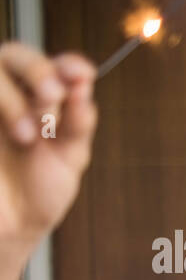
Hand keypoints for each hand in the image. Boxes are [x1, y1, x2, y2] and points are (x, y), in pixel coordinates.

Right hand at [0, 45, 96, 244]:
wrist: (12, 225)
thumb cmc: (40, 188)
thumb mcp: (69, 156)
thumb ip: (78, 122)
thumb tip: (84, 86)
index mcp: (42, 97)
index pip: (53, 65)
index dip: (67, 64)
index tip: (83, 76)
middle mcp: (11, 94)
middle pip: (14, 55)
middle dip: (37, 71)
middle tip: (53, 96)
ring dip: (11, 97)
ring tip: (28, 136)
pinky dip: (1, 103)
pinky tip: (17, 134)